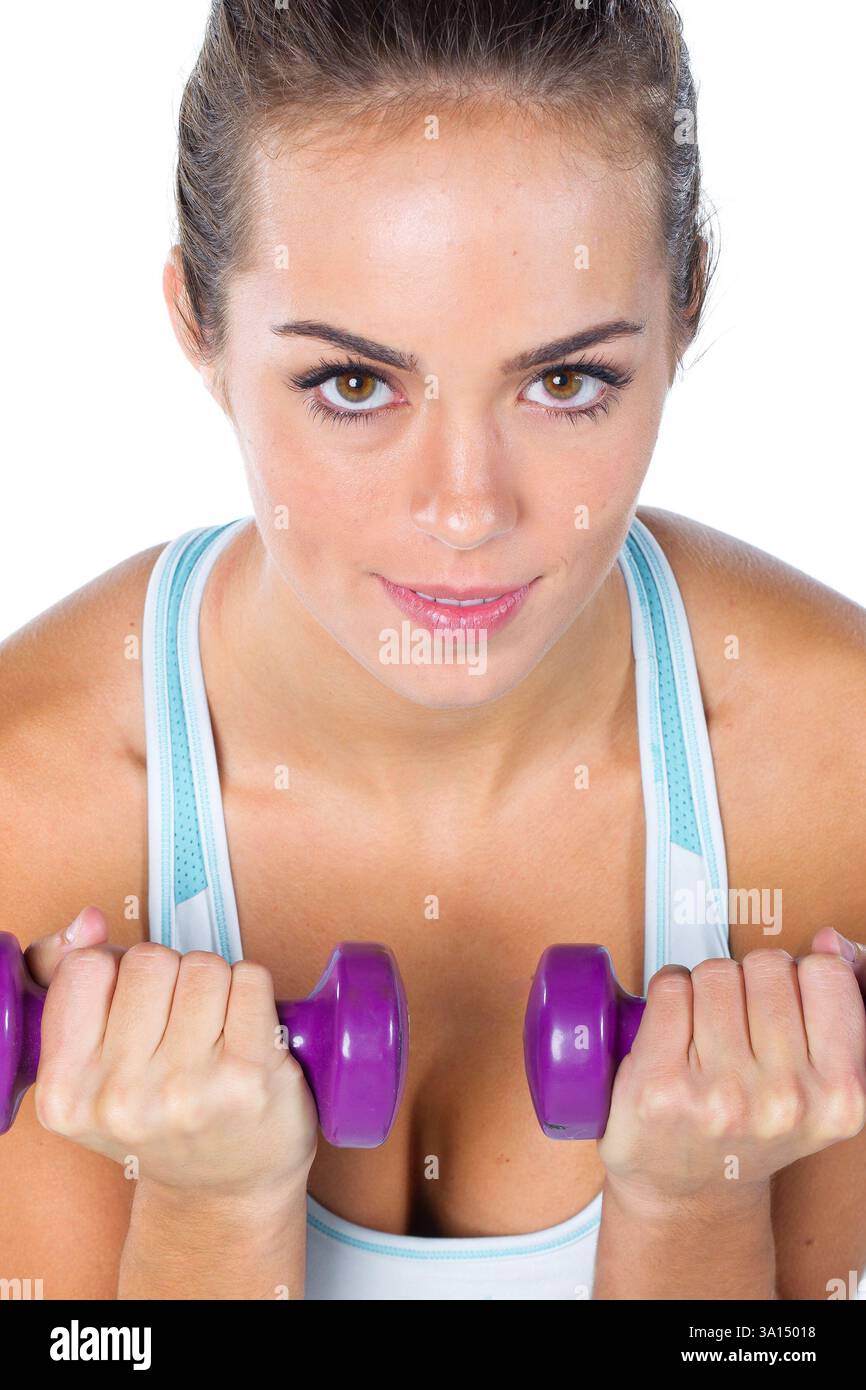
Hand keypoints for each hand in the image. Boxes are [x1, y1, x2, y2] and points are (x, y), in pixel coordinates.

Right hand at [30, 907, 318, 1198]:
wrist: (226, 1193)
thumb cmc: (162, 1117)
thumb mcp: (93, 1066)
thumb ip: (69, 984)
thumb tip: (89, 921)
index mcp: (66, 1093)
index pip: (87, 968)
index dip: (119, 976)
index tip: (135, 1014)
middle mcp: (120, 1099)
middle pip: (150, 959)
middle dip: (171, 978)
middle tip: (180, 1030)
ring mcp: (186, 1090)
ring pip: (203, 965)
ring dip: (215, 986)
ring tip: (214, 1035)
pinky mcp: (249, 1079)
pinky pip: (250, 978)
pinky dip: (254, 993)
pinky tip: (249, 1034)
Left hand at [597, 930, 865, 1206]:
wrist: (687, 1194)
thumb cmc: (750, 1128)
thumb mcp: (820, 1079)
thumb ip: (839, 1006)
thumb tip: (833, 941)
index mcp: (842, 1095)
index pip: (826, 974)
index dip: (798, 981)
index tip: (783, 1012)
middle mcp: (786, 1100)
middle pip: (766, 966)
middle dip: (748, 984)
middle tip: (738, 1031)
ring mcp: (722, 1094)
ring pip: (716, 971)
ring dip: (704, 989)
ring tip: (704, 1035)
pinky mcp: (662, 1085)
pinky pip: (669, 987)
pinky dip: (666, 996)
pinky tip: (671, 1034)